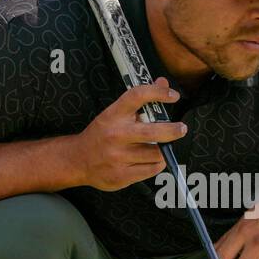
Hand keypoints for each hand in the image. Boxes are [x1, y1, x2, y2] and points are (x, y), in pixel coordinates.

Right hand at [70, 78, 186, 190]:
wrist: (77, 160)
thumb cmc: (102, 134)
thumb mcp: (115, 113)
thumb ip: (140, 100)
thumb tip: (163, 83)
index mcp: (113, 115)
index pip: (138, 96)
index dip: (159, 93)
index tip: (173, 96)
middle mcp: (116, 135)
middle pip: (153, 132)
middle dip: (173, 130)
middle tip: (181, 128)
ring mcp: (118, 157)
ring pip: (156, 153)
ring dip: (163, 150)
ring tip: (159, 147)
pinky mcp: (122, 175)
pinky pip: (152, 170)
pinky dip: (157, 164)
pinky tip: (151, 160)